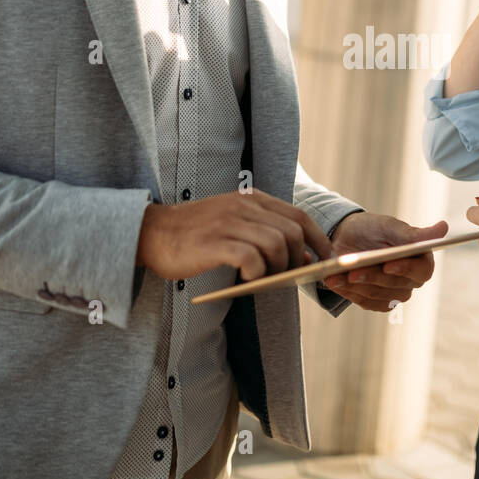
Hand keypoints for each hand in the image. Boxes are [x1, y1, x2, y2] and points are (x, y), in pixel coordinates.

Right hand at [135, 189, 333, 282]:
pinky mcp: (215, 243)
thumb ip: (263, 231)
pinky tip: (246, 280)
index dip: (319, 239)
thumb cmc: (194, 235)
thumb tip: (300, 254)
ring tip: (266, 279)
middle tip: (292, 276)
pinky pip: (251, 259)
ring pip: (276, 244)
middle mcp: (244, 207)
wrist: (150, 233)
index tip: (328, 259)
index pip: (299, 216)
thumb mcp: (232, 222)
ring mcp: (229, 223)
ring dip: (279, 268)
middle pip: (293, 231)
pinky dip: (256, 274)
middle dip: (301, 258)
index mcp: (252, 199)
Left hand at [322, 213, 446, 311]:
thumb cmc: (373, 230)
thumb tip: (443, 227)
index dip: (405, 270)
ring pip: (377, 294)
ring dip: (354, 285)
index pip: (422, 271)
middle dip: (371, 277)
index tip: (388, 264)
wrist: (347, 239)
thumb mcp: (390, 227)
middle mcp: (411, 281)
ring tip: (333, 275)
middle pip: (395, 285)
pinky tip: (334, 281)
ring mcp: (394, 294)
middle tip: (351, 270)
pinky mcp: (377, 303)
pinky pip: (364, 302)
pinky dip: (348, 292)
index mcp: (421, 260)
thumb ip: (414, 234)